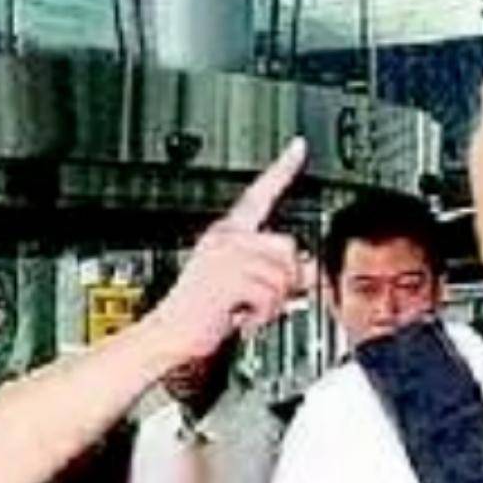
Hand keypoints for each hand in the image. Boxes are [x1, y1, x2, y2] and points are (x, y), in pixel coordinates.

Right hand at [149, 138, 308, 360]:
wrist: (170, 335)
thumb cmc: (201, 315)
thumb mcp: (245, 287)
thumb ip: (277, 274)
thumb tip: (311, 271)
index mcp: (226, 233)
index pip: (259, 195)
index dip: (281, 169)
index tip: (298, 147)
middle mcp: (225, 238)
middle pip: (287, 246)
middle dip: (286, 280)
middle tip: (264, 300)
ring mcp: (225, 256)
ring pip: (283, 274)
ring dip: (273, 303)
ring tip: (247, 311)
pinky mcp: (227, 277)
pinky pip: (270, 295)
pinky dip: (262, 315)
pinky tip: (241, 317)